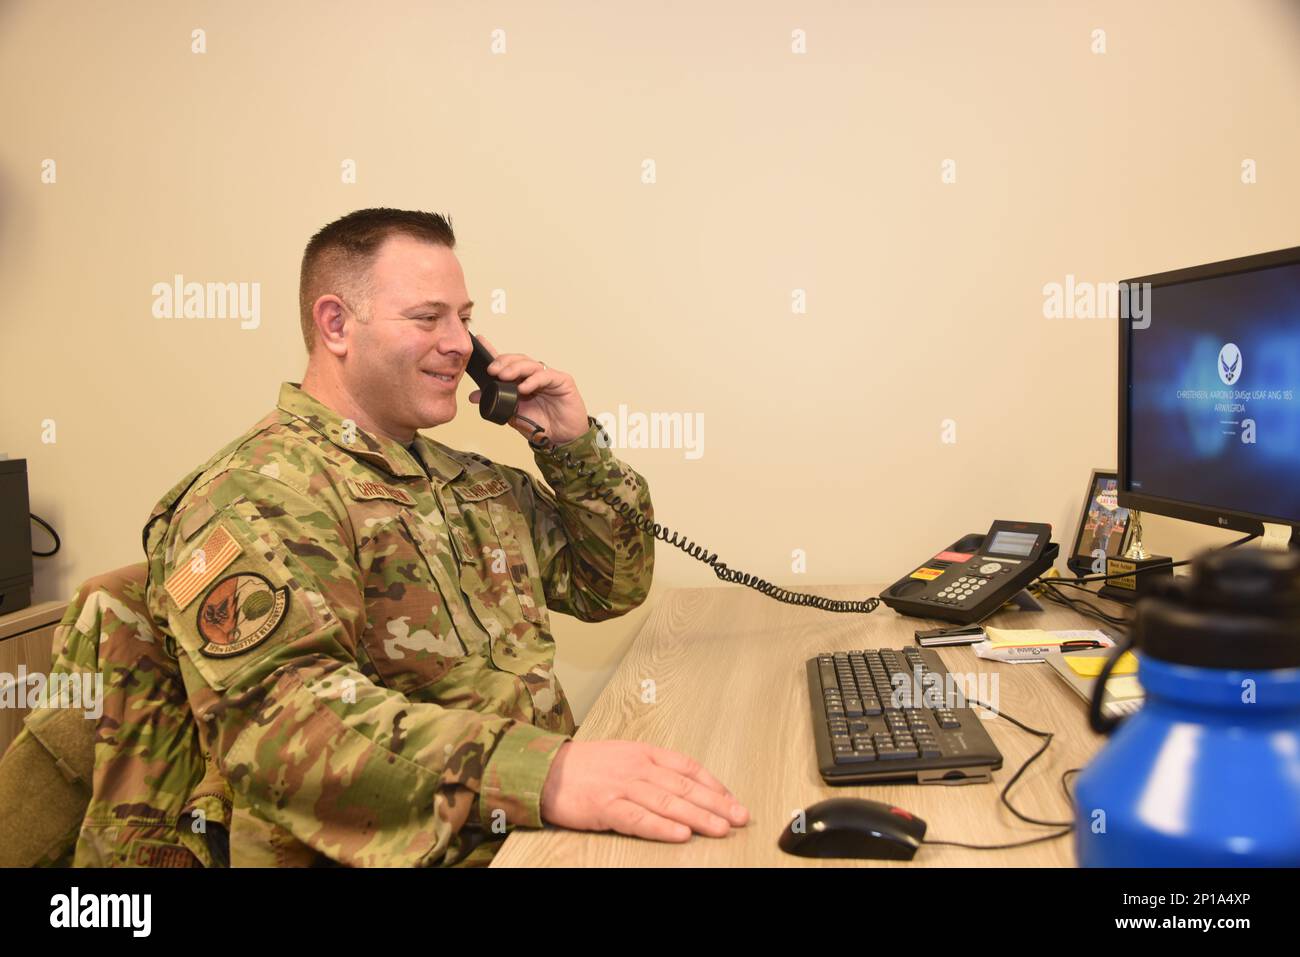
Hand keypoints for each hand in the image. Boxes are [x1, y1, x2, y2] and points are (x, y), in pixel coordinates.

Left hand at [468, 335, 589, 445]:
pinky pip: (546, 376)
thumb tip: (474, 396)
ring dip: (515, 368)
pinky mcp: (562, 381)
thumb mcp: (512, 414)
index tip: (480, 341)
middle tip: (491, 370)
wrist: (562, 439)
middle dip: (503, 362)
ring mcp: (549, 377)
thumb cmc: (542, 425)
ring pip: (530, 364)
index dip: (494, 352)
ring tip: (503, 377)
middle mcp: (534, 376)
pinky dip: (533, 380)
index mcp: (522, 381)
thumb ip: (496, 403)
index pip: (507, 363)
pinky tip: (523, 388)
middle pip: (518, 360)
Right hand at [539, 740, 749, 840]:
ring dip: (699, 816)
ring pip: (668, 802)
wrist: (545, 770)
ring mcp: (623, 786)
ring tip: (721, 828)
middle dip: (717, 804)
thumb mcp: (624, 756)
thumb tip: (684, 786)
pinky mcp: (606, 806)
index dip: (714, 785)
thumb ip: (653, 769)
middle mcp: (638, 767)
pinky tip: (681, 834)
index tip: (733, 800)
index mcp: (645, 753)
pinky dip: (662, 826)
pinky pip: (639, 818)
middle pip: (685, 787)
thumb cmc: (585, 767)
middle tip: (741, 817)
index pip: (688, 768)